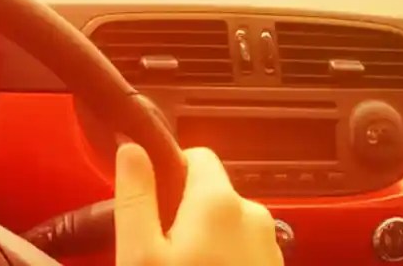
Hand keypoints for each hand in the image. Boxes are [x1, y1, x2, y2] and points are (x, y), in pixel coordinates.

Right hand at [114, 143, 281, 265]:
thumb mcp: (140, 252)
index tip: (152, 206)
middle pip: (210, 193)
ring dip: (207, 240)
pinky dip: (226, 260)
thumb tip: (132, 148)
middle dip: (185, 213)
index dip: (170, 175)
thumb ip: (135, 195)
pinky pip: (244, 250)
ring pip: (227, 224)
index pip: (197, 156)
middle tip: (161, 249)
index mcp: (219, 202)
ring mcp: (271, 246)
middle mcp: (254, 216)